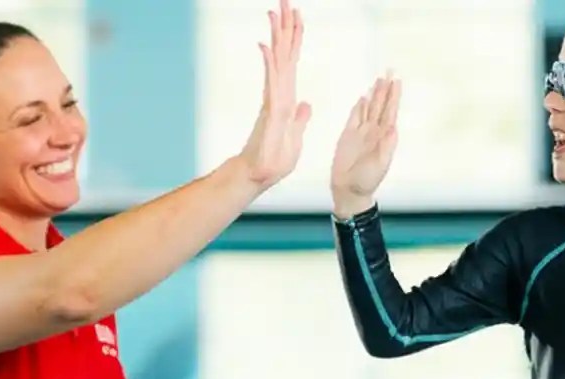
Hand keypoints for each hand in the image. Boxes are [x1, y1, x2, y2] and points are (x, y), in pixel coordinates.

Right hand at [237, 0, 310, 189]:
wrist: (259, 176)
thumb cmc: (275, 161)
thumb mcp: (296, 137)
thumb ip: (300, 119)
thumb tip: (305, 105)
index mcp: (286, 97)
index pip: (292, 61)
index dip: (295, 38)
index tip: (296, 16)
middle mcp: (278, 93)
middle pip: (284, 53)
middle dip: (285, 26)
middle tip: (284, 1)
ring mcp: (272, 100)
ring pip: (278, 61)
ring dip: (277, 36)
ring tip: (275, 10)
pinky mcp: (269, 111)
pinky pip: (271, 82)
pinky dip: (270, 64)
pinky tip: (267, 45)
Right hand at [331, 74, 401, 217]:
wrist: (349, 190)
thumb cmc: (367, 181)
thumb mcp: (379, 165)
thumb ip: (386, 147)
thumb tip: (392, 129)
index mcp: (384, 137)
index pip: (390, 112)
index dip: (393, 96)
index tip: (396, 80)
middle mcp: (374, 132)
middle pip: (381, 106)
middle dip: (385, 89)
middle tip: (390, 71)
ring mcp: (361, 133)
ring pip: (369, 108)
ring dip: (374, 94)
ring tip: (379, 80)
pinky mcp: (348, 136)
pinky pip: (355, 117)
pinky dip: (359, 107)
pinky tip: (363, 98)